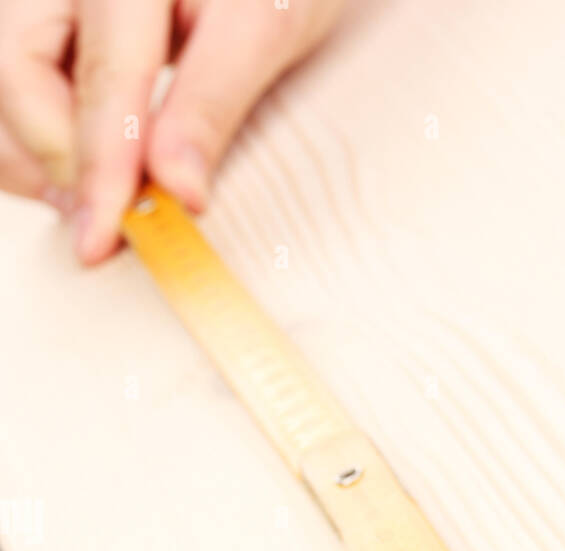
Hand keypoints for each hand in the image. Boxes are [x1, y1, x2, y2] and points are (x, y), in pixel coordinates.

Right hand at [0, 0, 343, 262]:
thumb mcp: (266, 26)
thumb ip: (213, 103)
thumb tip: (176, 191)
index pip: (102, 79)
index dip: (100, 170)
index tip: (100, 242)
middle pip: (16, 76)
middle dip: (58, 164)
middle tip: (113, 225)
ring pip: (3, 90)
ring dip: (42, 162)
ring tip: (106, 200)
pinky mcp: (40, 23)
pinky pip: (12, 96)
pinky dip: (41, 145)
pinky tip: (92, 170)